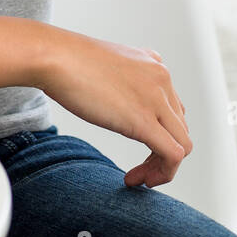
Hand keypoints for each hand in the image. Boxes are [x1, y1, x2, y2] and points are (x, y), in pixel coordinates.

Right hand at [41, 27, 191, 187]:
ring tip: (139, 178)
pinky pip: (173, 155)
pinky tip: (138, 179)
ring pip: (182, 143)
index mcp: (153, 64)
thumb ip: (121, 81)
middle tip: (137, 170)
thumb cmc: (66, 60)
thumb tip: (117, 103)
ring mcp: (156, 98)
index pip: (173, 107)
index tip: (139, 147)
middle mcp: (161, 78)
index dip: (160, 133)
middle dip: (161, 152)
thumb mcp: (105, 66)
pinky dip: (163, 173)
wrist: (53, 56)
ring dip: (162, 167)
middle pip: (179, 127)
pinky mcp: (144, 120)